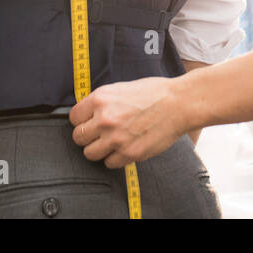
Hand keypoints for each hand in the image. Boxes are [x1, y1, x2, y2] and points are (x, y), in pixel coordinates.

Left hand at [70, 76, 186, 166]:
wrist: (178, 104)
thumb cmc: (154, 93)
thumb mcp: (121, 88)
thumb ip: (102, 101)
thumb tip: (87, 113)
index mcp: (100, 99)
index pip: (73, 117)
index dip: (81, 121)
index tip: (88, 122)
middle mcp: (104, 119)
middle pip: (78, 137)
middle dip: (87, 136)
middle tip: (99, 134)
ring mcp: (116, 138)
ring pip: (90, 153)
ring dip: (98, 149)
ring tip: (110, 143)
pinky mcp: (129, 153)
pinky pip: (109, 163)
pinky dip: (114, 158)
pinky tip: (123, 148)